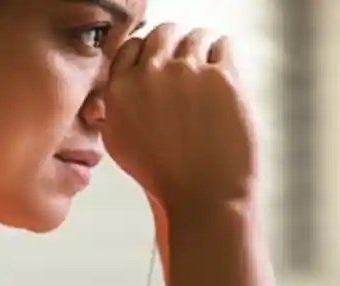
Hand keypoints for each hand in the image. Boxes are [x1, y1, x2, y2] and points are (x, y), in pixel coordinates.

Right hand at [104, 25, 255, 212]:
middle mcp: (150, 74)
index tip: (165, 62)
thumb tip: (121, 82)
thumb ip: (113, 107)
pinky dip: (224, 53)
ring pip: (195, 36)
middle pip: (163, 34)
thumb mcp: (121, 144)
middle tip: (190, 60)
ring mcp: (186, 72)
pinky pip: (223, 46)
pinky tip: (226, 70)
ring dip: (204, 45)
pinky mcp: (221, 77)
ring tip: (211, 63)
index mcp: (121, 89)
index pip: (132, 45)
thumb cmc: (167, 178)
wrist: (205, 197)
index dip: (150, 52)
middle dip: (176, 43)